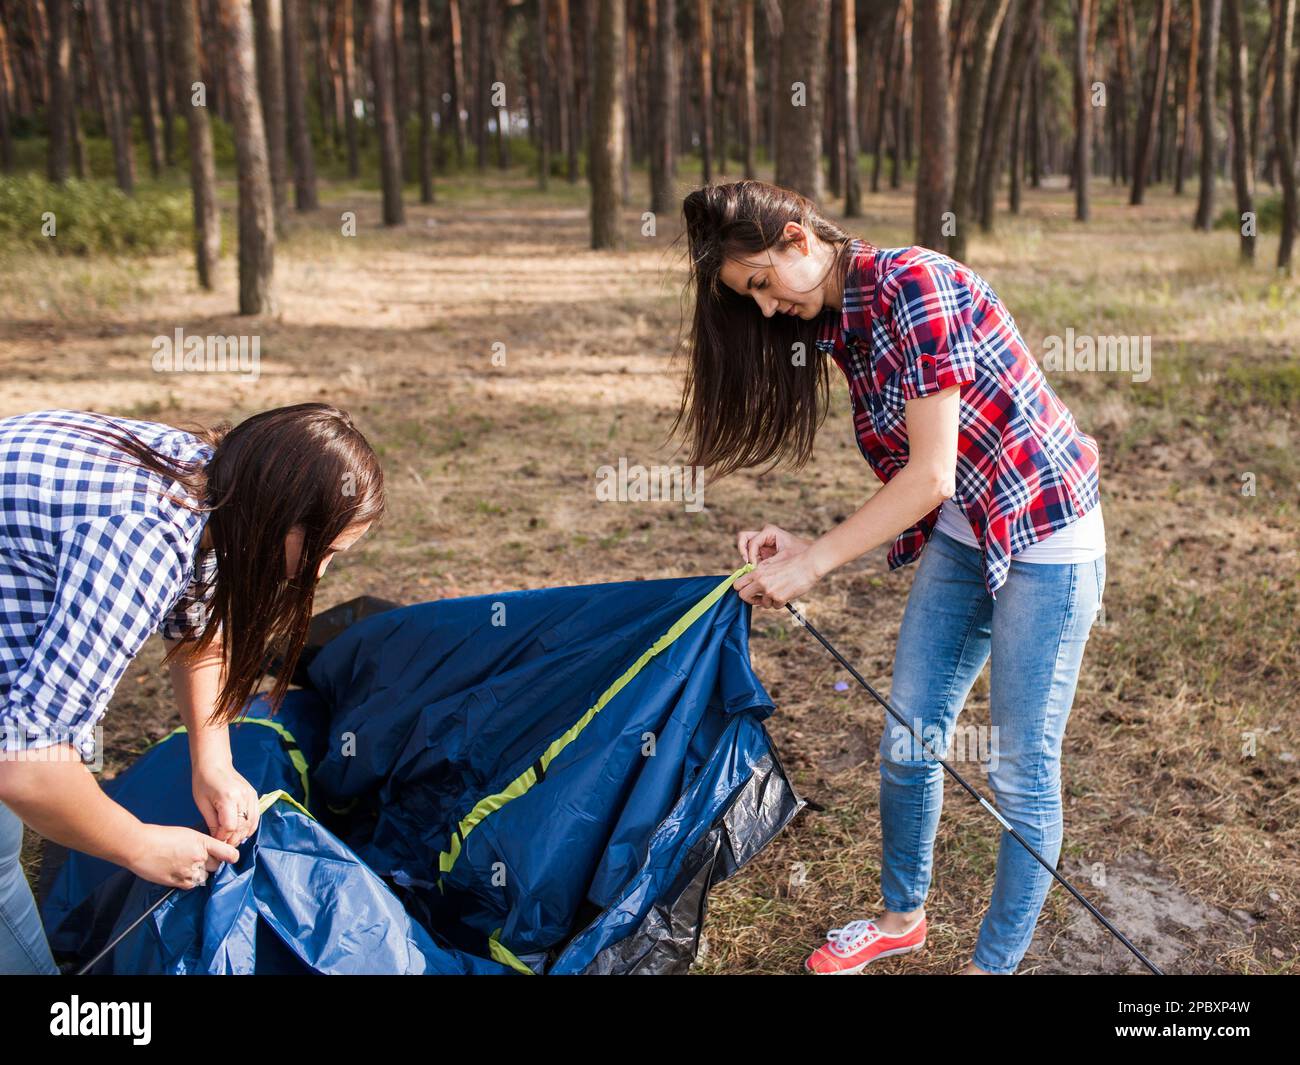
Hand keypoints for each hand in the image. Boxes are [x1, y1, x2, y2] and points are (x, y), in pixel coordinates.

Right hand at [125, 823, 240, 889]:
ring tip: (185, 865)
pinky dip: (189, 881)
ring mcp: (189, 871)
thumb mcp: (186, 834)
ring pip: (204, 877)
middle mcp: (199, 857)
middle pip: (216, 866)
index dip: (232, 856)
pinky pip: (192, 885)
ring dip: (199, 873)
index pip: (229, 853)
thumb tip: (209, 851)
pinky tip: (178, 872)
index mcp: (202, 842)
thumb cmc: (159, 837)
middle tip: (200, 860)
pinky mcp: (178, 882)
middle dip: (211, 864)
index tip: (231, 858)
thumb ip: (200, 843)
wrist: (139, 846)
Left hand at [192, 760, 259, 846]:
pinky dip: (250, 827)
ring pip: (251, 823)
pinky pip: (256, 816)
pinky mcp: (254, 795)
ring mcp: (251, 795)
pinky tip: (241, 832)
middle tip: (224, 844)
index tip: (216, 840)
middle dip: (233, 838)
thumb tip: (218, 839)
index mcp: (228, 798)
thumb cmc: (203, 782)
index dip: (223, 836)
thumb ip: (212, 823)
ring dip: (242, 834)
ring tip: (232, 839)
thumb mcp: (202, 804)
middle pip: (242, 826)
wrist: (215, 764)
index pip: (230, 826)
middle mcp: (243, 797)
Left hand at [733, 550, 822, 609]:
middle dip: (750, 599)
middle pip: (743, 596)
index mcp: (757, 572)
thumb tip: (751, 586)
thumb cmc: (792, 564)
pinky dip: (781, 603)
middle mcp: (760, 581)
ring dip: (770, 601)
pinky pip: (775, 606)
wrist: (808, 565)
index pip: (737, 584)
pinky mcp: (779, 598)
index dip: (741, 589)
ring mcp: (769, 591)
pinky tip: (787, 594)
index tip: (748, 590)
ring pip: (762, 604)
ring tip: (779, 592)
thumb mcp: (772, 565)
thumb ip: (760, 575)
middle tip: (759, 598)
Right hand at [737, 524, 811, 564]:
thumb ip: (768, 563)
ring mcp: (763, 542)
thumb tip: (755, 571)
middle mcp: (764, 534)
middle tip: (748, 564)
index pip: (752, 542)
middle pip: (743, 537)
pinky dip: (752, 562)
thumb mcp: (784, 559)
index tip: (756, 567)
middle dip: (743, 551)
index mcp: (770, 531)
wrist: (811, 557)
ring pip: (745, 545)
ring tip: (753, 569)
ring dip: (747, 557)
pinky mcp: (763, 551)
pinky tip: (760, 571)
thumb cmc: (800, 555)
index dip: (752, 555)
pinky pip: (751, 555)